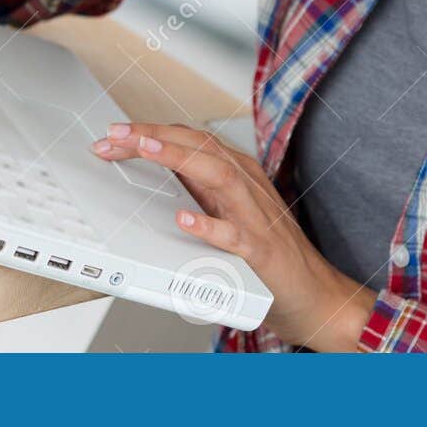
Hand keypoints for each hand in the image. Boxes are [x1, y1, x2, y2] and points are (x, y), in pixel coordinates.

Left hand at [91, 121, 375, 350]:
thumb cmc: (266, 252)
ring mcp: (256, 216)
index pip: (189, 139)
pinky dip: (209, 225)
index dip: (149, 132)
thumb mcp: (225, 209)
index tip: (113, 134)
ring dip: (179, 159)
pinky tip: (184, 220)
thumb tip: (149, 168)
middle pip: (199, 146)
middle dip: (154, 136)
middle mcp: (246, 186)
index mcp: (235, 174)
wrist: (313, 294)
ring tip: (145, 150)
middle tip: (115, 134)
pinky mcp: (262, 251)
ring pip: (217, 174)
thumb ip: (195, 187)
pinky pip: (235, 235)